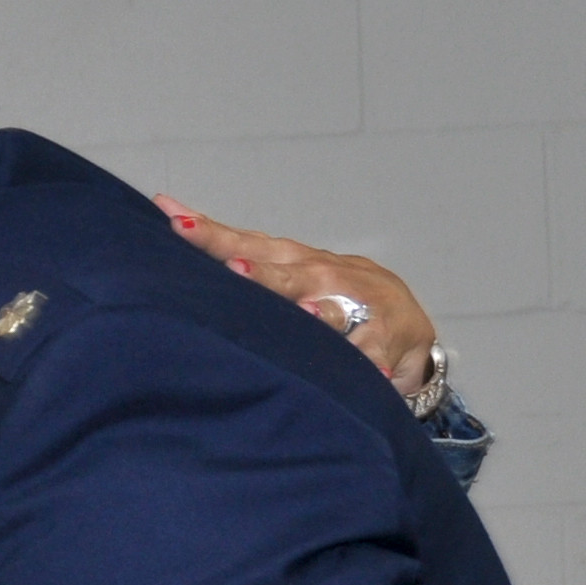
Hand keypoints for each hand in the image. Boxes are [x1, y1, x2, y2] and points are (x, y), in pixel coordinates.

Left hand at [156, 196, 439, 392]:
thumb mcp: (292, 280)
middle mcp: (326, 275)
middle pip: (287, 272)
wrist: (411, 328)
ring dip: (318, 313)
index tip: (174, 219)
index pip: (248, 242)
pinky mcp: (385, 339)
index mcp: (295, 261)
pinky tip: (366, 365)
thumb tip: (181, 248)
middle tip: (232, 267)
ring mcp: (360, 304)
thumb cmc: (337, 300)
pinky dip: (369, 358)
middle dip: (259, 270)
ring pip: (334, 311)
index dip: (212, 233)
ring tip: (305, 312)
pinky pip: (372, 351)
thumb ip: (246, 267)